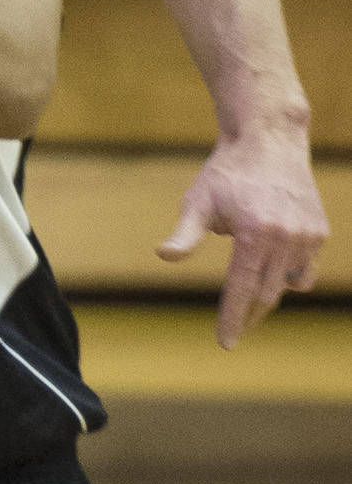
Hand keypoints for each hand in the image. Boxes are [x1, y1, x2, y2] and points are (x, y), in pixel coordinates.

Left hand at [160, 124, 330, 345]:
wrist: (269, 140)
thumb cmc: (227, 172)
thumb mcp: (199, 200)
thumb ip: (185, 234)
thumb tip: (164, 256)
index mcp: (253, 234)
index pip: (241, 289)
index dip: (232, 318)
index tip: (225, 343)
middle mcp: (284, 238)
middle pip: (265, 294)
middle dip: (248, 314)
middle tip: (234, 327)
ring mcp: (306, 236)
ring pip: (286, 284)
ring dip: (267, 295)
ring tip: (250, 300)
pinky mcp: (319, 232)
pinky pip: (303, 269)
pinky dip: (288, 275)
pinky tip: (272, 272)